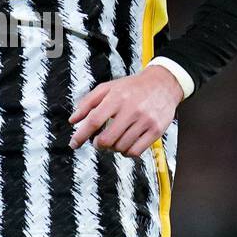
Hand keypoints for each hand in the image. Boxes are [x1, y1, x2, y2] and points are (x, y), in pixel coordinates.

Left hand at [68, 66, 182, 157]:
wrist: (163, 83)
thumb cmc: (133, 87)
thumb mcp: (108, 88)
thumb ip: (88, 102)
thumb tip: (73, 120)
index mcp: (117, 97)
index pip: (94, 120)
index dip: (81, 135)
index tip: (74, 143)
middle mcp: (131, 109)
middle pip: (107, 139)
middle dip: (98, 144)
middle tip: (98, 142)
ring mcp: (145, 120)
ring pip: (120, 147)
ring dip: (113, 148)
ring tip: (114, 139)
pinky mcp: (156, 130)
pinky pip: (135, 151)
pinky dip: (126, 152)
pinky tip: (125, 144)